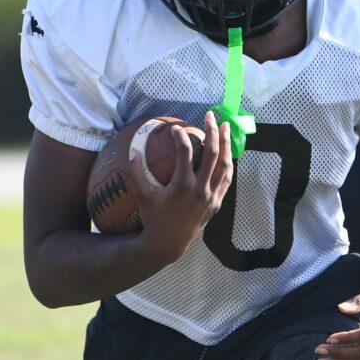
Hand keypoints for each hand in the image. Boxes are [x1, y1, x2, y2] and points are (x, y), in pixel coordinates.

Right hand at [135, 111, 230, 261]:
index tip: (176, 128)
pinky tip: (227, 154)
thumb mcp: (142, 197)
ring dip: (226, 144)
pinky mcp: (216, 203)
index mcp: (182, 186)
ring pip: (224, 165)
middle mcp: (200, 189)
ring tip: (225, 127)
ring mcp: (211, 197)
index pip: (185, 152)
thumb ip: (135, 175)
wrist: (168, 244)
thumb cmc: (153, 219)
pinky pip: (226, 180)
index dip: (181, 137)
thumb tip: (131, 152)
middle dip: (212, 131)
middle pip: (211, 153)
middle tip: (210, 115)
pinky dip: (228, 164)